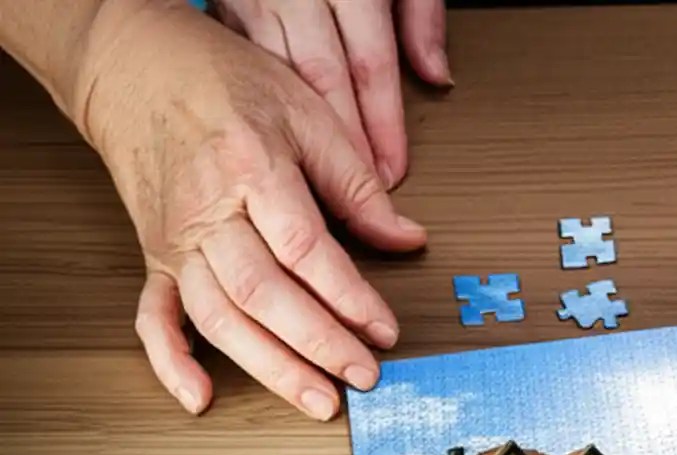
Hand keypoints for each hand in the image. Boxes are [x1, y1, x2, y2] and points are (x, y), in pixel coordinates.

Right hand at [82, 5, 427, 418]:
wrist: (137, 66)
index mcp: (250, 168)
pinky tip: (201, 398)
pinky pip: (153, 317)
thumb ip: (357, 183)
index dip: (349, 296)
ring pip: (218, 317)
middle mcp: (206, 212)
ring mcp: (175, 241)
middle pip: (262, 294)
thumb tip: (408, 240)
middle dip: (318, 344)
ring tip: (317, 401)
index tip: (385, 329)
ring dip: (268, 367)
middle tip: (363, 377)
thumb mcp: (306, 112)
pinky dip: (171, 362)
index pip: (305, 250)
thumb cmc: (225, 83)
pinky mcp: (155, 258)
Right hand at [211, 0, 451, 188]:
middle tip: (360, 193)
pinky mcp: (221, 5)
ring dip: (297, 136)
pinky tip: (268, 144)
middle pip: (322, 75)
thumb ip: (420, 13)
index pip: (369, 59)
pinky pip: (241, 62)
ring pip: (276, 76)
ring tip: (320, 185)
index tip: (393, 168)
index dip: (382, 120)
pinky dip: (257, 106)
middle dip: (344, 141)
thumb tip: (436, 73)